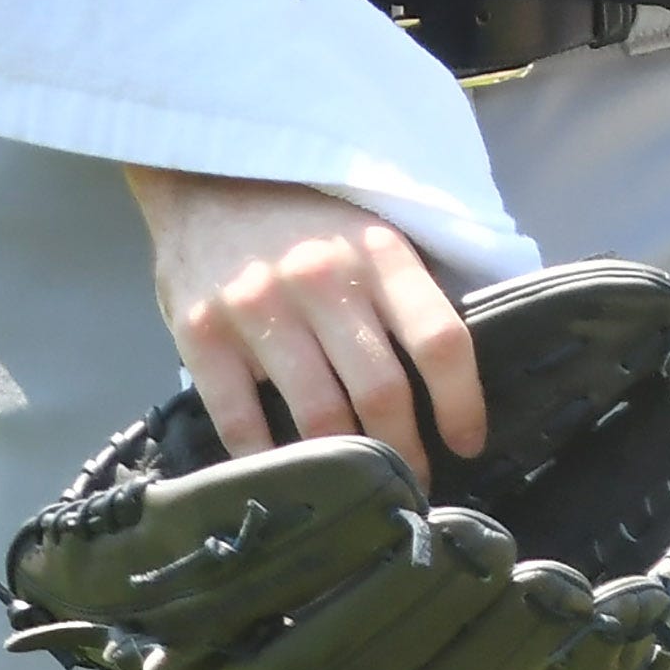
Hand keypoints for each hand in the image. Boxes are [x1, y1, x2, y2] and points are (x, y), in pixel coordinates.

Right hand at [124, 167, 485, 488]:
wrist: (207, 177)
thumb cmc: (304, 216)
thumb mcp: (369, 229)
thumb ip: (405, 291)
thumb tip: (454, 376)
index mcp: (378, 250)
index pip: (439, 339)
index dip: (461, 403)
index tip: (467, 443)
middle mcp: (322, 276)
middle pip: (383, 391)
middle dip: (407, 454)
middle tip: (412, 483)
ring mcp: (258, 306)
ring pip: (321, 416)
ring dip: (349, 468)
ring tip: (362, 491)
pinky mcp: (201, 333)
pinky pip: (242, 423)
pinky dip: (269, 462)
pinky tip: (288, 477)